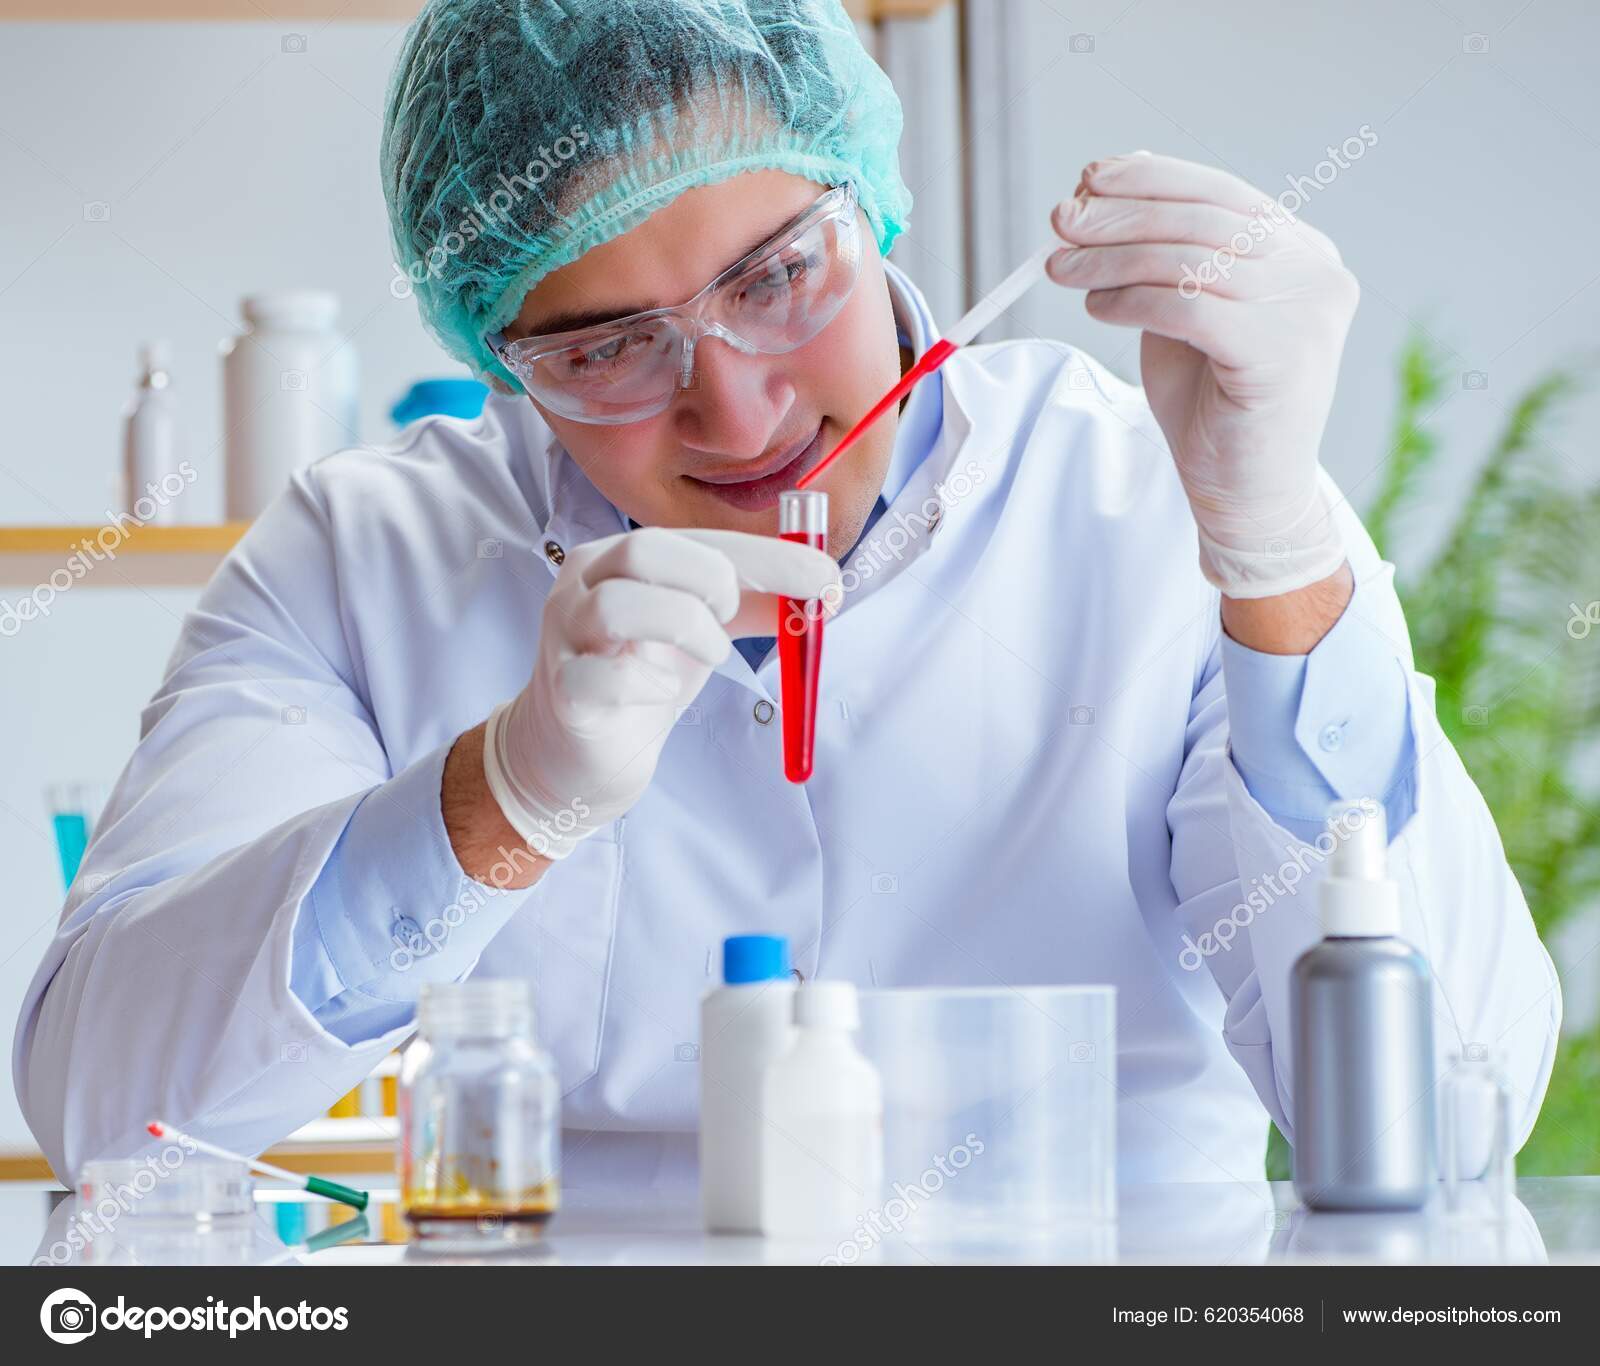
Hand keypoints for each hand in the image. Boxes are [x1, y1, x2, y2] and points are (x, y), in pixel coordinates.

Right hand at [484, 526, 839, 857]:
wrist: (574, 753)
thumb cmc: (638, 677)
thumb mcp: (704, 629)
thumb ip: (757, 605)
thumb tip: (824, 590)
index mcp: (620, 556)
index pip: (697, 537)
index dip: (766, 556)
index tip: (824, 577)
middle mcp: (584, 584)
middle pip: (642, 549)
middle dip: (710, 578)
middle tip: (735, 617)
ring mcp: (566, 637)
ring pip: (616, 605)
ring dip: (685, 627)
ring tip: (711, 654)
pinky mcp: (564, 692)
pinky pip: (600, 677)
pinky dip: (645, 683)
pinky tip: (661, 691)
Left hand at [1047, 151, 1356, 598]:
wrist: (1245, 494)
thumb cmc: (1212, 405)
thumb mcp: (1182, 315)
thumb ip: (1160, 256)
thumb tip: (1101, 188)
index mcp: (1300, 250)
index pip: (1221, 192)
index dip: (1151, 179)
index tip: (1089, 178)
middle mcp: (1315, 271)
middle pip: (1203, 219)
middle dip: (1121, 216)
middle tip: (1060, 221)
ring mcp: (1307, 310)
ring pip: (1191, 260)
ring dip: (1113, 259)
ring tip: (1062, 269)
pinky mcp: (1281, 352)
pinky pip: (1190, 307)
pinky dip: (1132, 301)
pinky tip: (1098, 308)